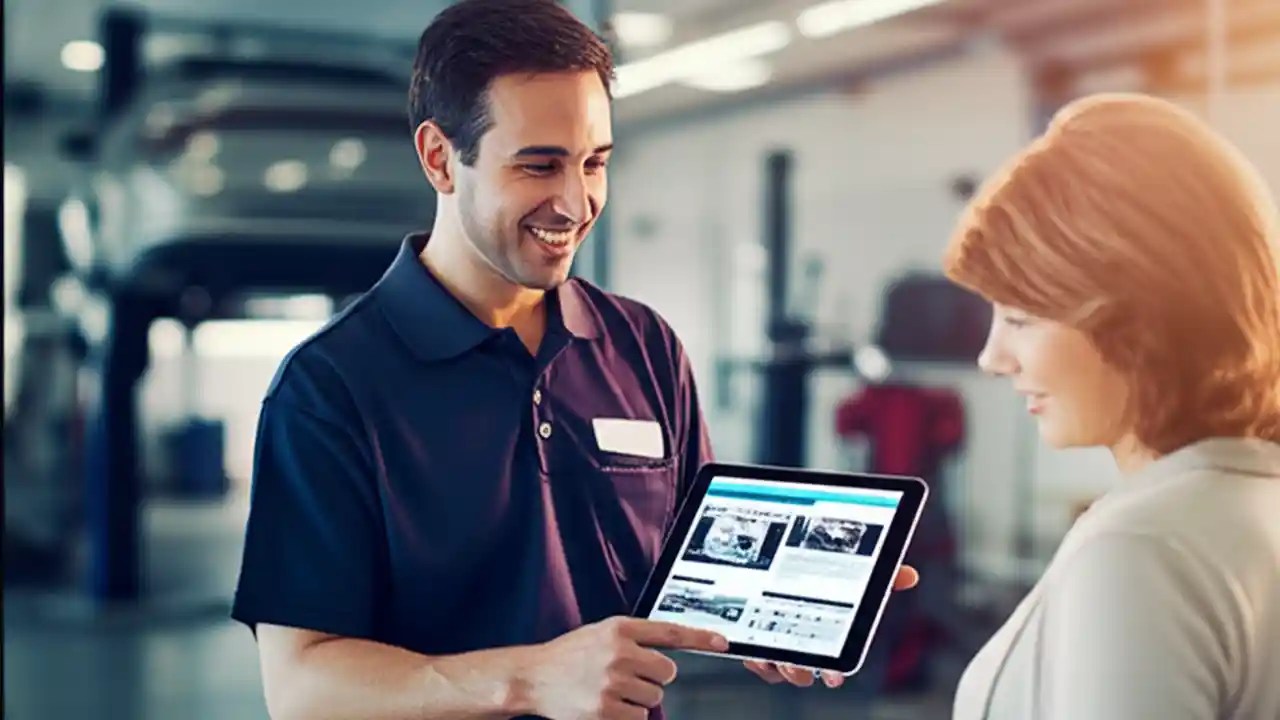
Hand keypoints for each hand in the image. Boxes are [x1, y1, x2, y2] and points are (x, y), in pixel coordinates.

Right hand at [523, 616, 728, 719]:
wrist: (534, 677)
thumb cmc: (569, 656)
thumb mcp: (601, 633)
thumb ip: (634, 638)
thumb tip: (670, 650)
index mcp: (619, 628)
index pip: (670, 631)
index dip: (701, 637)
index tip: (723, 642)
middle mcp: (618, 652)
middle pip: (667, 672)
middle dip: (653, 678)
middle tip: (628, 676)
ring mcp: (612, 682)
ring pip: (654, 697)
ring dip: (639, 699)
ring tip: (611, 690)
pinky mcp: (606, 710)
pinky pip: (639, 718)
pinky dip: (628, 716)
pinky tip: (607, 706)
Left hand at [743, 564, 919, 688]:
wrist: (781, 566)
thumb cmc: (822, 581)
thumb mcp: (853, 577)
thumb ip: (880, 578)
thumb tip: (910, 576)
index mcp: (829, 640)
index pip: (835, 666)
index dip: (836, 674)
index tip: (835, 677)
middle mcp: (804, 649)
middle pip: (803, 673)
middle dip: (801, 672)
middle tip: (799, 662)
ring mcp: (779, 647)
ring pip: (777, 670)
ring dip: (776, 665)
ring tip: (775, 653)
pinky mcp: (755, 642)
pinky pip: (754, 657)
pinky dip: (754, 654)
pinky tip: (754, 646)